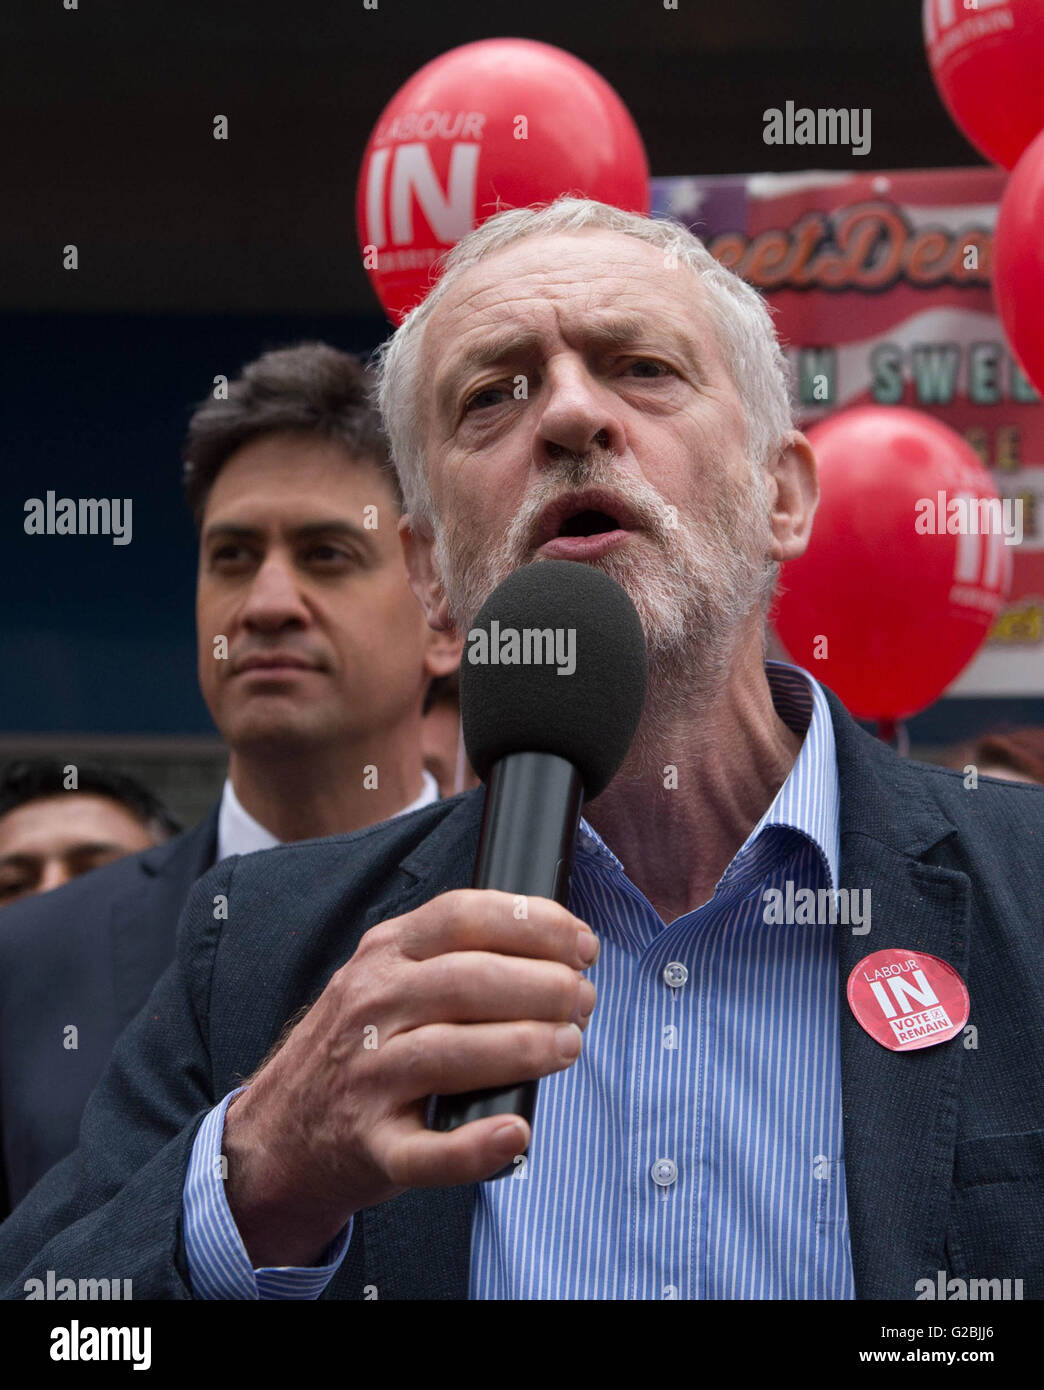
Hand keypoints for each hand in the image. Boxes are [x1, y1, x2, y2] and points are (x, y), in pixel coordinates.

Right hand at [222, 888, 597, 1266]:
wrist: (278, 1132)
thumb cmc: (359, 1046)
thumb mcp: (389, 977)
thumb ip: (453, 956)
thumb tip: (558, 950)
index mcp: (384, 954)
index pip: (463, 916)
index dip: (534, 924)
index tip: (581, 944)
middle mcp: (370, 1006)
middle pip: (468, 981)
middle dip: (543, 986)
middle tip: (583, 1001)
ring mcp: (366, 1078)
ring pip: (451, 1054)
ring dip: (524, 1047)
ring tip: (568, 1046)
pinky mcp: (370, 1146)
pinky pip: (427, 1151)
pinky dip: (476, 1146)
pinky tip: (516, 1132)